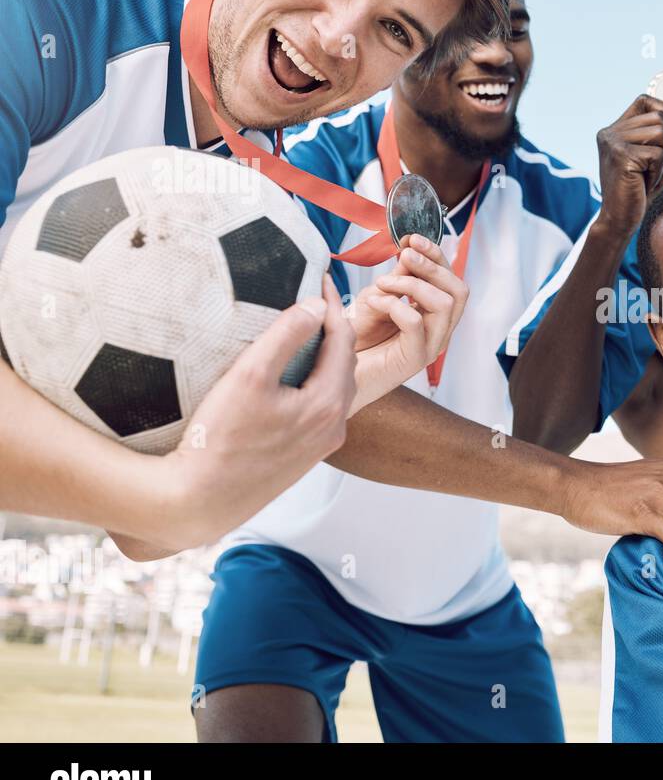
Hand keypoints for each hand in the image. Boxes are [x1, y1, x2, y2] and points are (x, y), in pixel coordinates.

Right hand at [159, 276, 356, 548]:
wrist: (200, 501)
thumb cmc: (219, 439)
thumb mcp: (250, 375)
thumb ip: (286, 335)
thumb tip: (315, 306)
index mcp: (328, 403)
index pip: (343, 339)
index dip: (332, 304)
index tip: (320, 277)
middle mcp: (334, 425)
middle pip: (345, 363)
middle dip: (335, 328)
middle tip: (316, 299)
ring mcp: (322, 443)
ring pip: (335, 387)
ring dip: (327, 356)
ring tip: (308, 329)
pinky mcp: (305, 455)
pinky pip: (321, 407)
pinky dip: (317, 381)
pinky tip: (295, 373)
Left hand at [348, 234, 469, 412]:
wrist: (333, 370)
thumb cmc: (356, 337)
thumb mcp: (378, 296)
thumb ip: (398, 276)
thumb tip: (410, 248)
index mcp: (434, 315)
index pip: (452, 280)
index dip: (437, 255)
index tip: (412, 238)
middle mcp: (439, 331)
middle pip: (458, 290)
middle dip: (432, 265)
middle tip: (405, 254)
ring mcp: (430, 346)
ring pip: (444, 303)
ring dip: (412, 283)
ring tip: (383, 282)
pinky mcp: (414, 359)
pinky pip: (416, 322)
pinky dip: (394, 304)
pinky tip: (373, 303)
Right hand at [593, 95, 662, 237]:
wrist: (620, 221)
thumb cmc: (638, 192)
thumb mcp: (649, 158)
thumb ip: (656, 137)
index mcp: (614, 130)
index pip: (644, 100)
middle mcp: (610, 132)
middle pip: (658, 118)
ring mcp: (612, 142)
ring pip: (660, 133)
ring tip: (652, 176)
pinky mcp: (620, 155)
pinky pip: (657, 154)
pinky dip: (658, 172)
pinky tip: (645, 185)